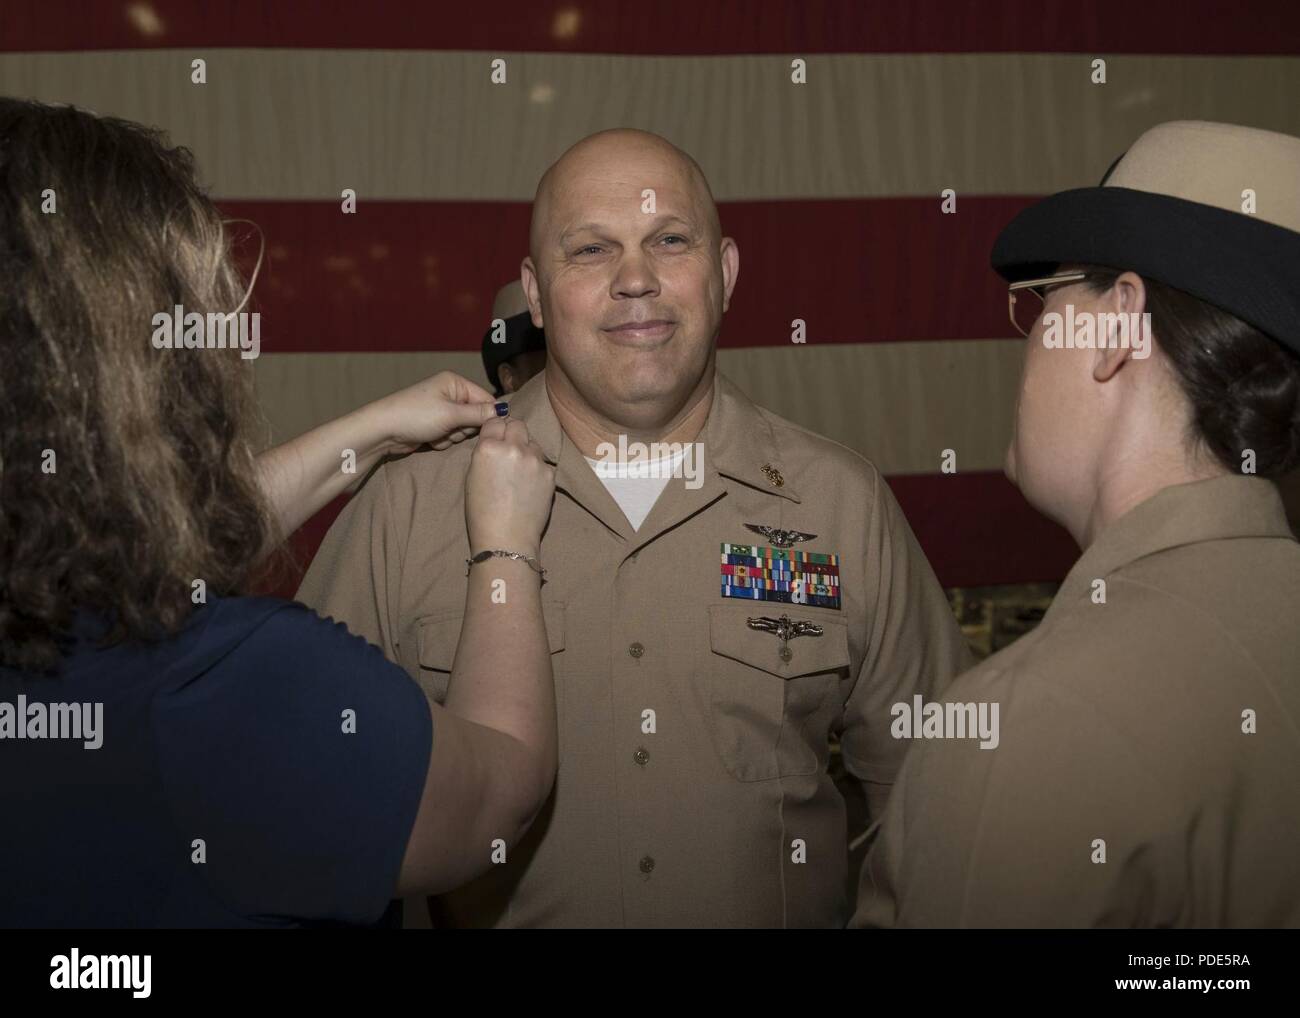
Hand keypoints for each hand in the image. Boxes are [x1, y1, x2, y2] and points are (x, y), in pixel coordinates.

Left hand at [366, 371, 500, 454]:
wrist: (383, 430)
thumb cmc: (415, 416)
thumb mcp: (451, 415)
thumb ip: (479, 414)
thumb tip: (505, 412)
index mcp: (455, 383)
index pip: (486, 399)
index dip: (489, 416)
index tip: (488, 430)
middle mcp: (450, 393)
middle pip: (476, 416)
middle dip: (464, 428)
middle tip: (450, 429)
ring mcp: (442, 410)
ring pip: (464, 430)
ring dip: (452, 436)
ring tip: (436, 433)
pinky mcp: (435, 424)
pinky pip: (451, 436)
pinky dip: (443, 440)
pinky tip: (430, 439)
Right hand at [465, 418, 555, 557]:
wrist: (506, 537)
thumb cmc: (482, 511)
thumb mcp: (473, 476)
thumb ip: (485, 453)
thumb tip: (496, 442)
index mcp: (489, 447)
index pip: (494, 421)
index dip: (494, 429)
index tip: (496, 437)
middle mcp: (513, 447)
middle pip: (517, 425)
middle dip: (512, 433)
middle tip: (509, 449)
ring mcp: (535, 460)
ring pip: (533, 442)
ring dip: (527, 449)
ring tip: (521, 470)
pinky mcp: (550, 473)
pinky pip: (543, 461)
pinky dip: (537, 468)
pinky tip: (530, 484)